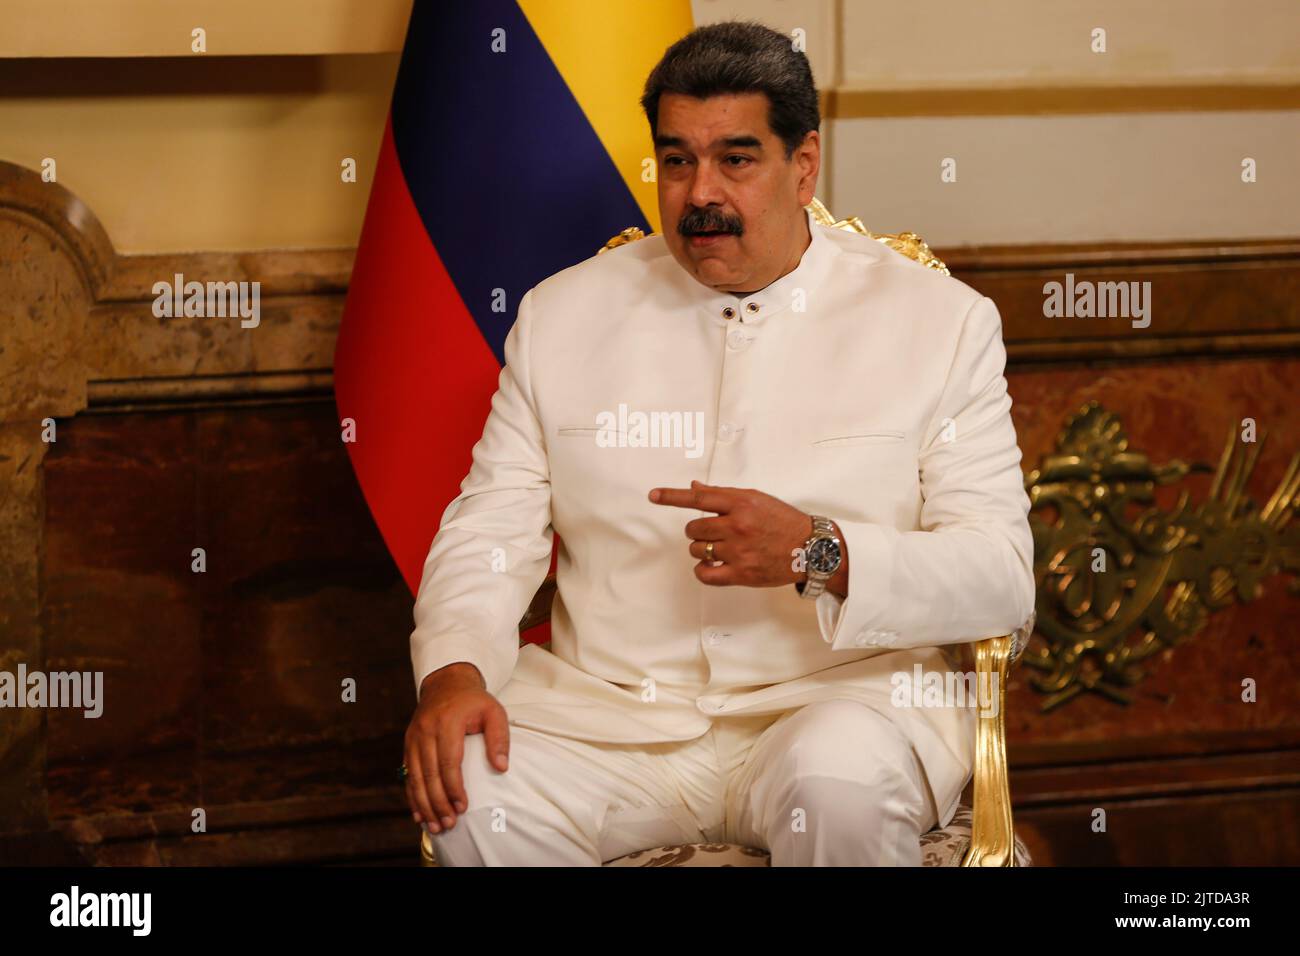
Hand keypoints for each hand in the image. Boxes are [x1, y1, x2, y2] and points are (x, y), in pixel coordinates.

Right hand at [403, 662, 509, 833]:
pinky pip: (408, 774)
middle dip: (438, 802)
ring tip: (436, 825)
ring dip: (424, 804)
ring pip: (415, 777)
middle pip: (429, 773)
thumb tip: (501, 767)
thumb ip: (499, 738)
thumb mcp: (494, 711)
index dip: (454, 787)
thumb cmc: (474, 701)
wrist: (446, 684)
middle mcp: (426, 730)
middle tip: (449, 824)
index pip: (448, 761)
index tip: (463, 806)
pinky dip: (413, 796)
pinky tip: (419, 814)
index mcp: (447, 722)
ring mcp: (414, 738)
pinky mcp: (408, 744)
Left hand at [648, 480, 810, 586]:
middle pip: (693, 527)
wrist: (811, 548)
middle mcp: (737, 525)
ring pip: (697, 550)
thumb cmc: (783, 521)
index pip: (698, 497)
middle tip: (714, 533)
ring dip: (702, 549)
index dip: (672, 496)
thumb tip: (695, 487)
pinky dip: (703, 570)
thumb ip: (723, 495)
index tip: (654, 496)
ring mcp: (738, 550)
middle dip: (698, 530)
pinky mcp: (742, 573)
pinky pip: (705, 574)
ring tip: (721, 549)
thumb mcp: (756, 499)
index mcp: (741, 503)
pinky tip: (712, 566)